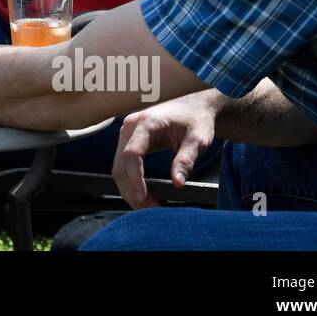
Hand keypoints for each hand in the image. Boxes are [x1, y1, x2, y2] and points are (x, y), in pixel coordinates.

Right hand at [111, 92, 220, 208]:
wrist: (194, 105)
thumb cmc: (197, 119)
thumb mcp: (198, 139)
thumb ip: (186, 160)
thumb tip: (177, 183)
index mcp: (146, 122)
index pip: (132, 154)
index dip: (135, 179)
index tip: (144, 198)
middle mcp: (131, 126)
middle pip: (120, 163)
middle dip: (132, 190)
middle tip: (150, 210)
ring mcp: (127, 133)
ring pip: (118, 167)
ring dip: (129, 189)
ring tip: (148, 206)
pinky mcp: (129, 140)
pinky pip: (123, 164)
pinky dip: (130, 182)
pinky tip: (143, 194)